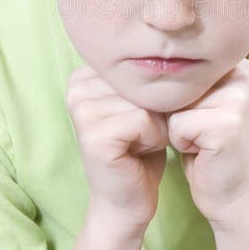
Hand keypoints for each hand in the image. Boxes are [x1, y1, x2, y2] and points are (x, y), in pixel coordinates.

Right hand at [65, 64, 168, 231]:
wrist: (128, 200)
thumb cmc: (141, 150)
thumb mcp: (142, 103)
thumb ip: (145, 76)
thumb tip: (172, 48)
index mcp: (84, 74)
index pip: (140, 64)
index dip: (153, 93)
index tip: (138, 119)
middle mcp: (77, 87)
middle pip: (143, 82)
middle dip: (156, 110)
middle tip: (140, 135)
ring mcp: (82, 110)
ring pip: (147, 101)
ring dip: (156, 126)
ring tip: (139, 143)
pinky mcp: (94, 134)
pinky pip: (145, 121)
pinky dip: (154, 139)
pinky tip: (139, 152)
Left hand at [166, 57, 248, 231]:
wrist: (231, 196)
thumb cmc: (206, 148)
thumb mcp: (196, 104)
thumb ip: (181, 78)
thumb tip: (139, 58)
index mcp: (233, 62)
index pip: (178, 64)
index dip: (171, 92)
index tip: (189, 114)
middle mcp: (240, 73)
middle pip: (175, 81)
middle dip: (174, 109)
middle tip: (196, 130)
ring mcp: (236, 97)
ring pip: (173, 102)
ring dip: (176, 126)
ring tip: (199, 139)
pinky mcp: (226, 124)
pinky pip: (177, 125)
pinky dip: (180, 142)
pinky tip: (201, 151)